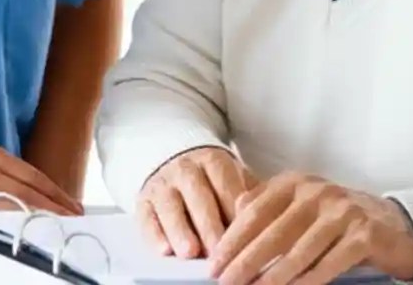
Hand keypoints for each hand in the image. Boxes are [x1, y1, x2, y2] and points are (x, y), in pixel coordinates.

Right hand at [0, 143, 83, 220]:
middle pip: (32, 188)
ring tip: (59, 228)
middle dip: (57, 206)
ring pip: (18, 202)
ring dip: (42, 216)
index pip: (33, 175)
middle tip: (76, 219)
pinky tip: (24, 232)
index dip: (56, 192)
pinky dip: (12, 224)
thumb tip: (15, 195)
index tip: (72, 204)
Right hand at [137, 147, 256, 258]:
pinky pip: (146, 217)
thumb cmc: (212, 180)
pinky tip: (164, 251)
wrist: (173, 160)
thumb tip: (269, 220)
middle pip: (198, 195)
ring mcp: (162, 185)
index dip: (235, 210)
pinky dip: (154, 235)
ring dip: (180, 230)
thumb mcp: (233, 177)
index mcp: (213, 161)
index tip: (246, 234)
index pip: (226, 184)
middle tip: (220, 251)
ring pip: (170, 206)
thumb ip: (250, 194)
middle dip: (209, 225)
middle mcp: (185, 170)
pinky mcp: (143, 201)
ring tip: (190, 252)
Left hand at [209, 172, 412, 284]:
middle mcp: (317, 192)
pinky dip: (309, 281)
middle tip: (226, 282)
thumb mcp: (299, 204)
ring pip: (299, 251)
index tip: (215, 263)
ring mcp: (342, 212)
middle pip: (273, 232)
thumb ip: (266, 207)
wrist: (391, 225)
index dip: (232, 239)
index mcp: (295, 183)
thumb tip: (230, 221)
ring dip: (273, 277)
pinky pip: (329, 263)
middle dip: (245, 261)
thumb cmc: (334, 219)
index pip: (255, 211)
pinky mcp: (364, 235)